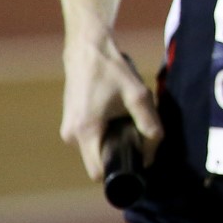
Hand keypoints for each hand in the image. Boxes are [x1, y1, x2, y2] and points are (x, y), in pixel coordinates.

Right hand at [60, 39, 162, 180]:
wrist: (88, 48)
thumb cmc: (112, 70)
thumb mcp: (138, 96)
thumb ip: (149, 124)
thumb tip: (154, 149)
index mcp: (85, 132)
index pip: (98, 173)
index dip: (119, 172)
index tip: (137, 162)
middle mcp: (71, 135)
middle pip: (98, 161)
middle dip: (119, 155)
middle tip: (138, 137)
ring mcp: (68, 128)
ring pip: (95, 149)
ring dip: (112, 142)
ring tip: (126, 121)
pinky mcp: (70, 121)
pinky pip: (90, 138)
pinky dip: (104, 134)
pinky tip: (116, 116)